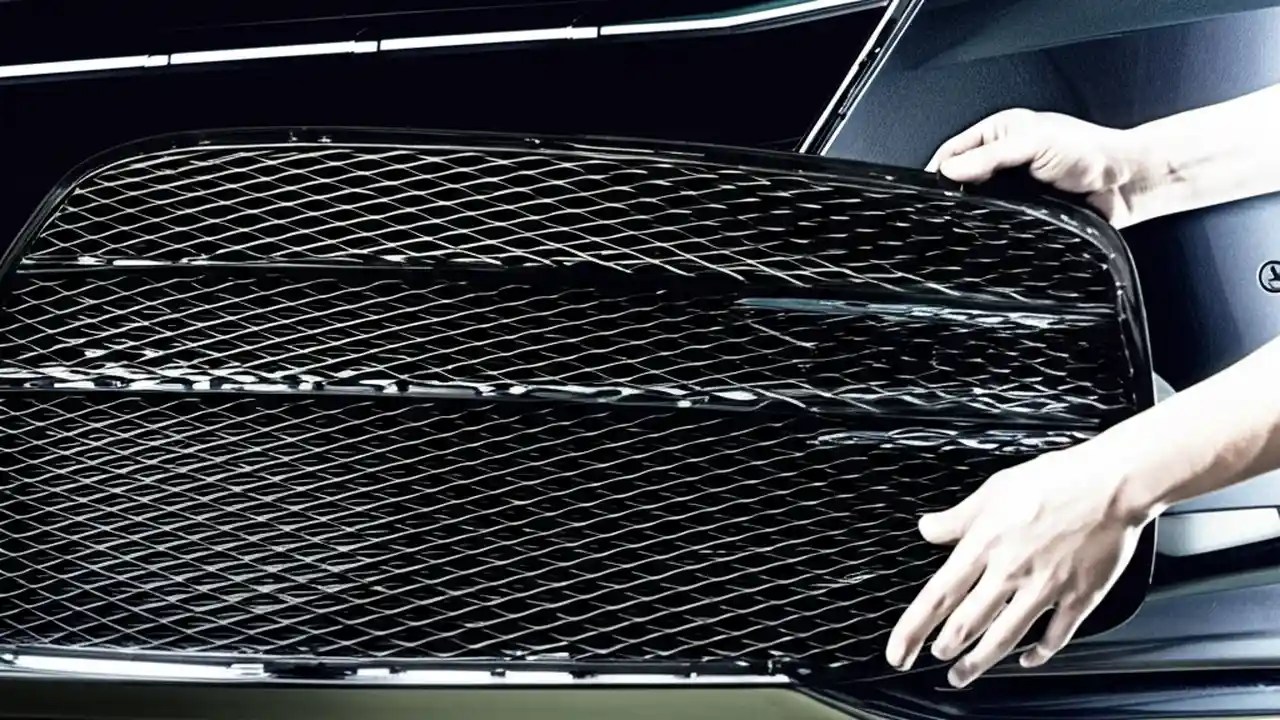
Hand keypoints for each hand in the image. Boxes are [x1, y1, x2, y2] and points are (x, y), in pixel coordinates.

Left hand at [884, 443, 1150, 687]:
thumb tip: (926, 529)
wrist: (1112, 484)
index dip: (913, 629)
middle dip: (945, 648)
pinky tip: (1028, 660)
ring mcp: (1045, 589)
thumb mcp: (992, 490)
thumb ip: (956, 518)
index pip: (937, 597)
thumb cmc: (1055, 481)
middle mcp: (1010, 572)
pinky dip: (1039, 653)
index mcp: (984, 546)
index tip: (898, 651)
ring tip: (962, 674)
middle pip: (967, 624)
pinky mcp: (1079, 597)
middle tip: (933, 658)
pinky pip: (1055, 635)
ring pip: (1004, 637)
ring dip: (979, 662)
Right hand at [926, 109, 1160, 227]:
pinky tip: (989, 230)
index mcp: (1001, 132)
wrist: (1125, 185)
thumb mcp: (1034, 143)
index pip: (954, 150)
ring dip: (975, 210)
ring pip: (979, 201)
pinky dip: (993, 225)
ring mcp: (1013, 187)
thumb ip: (991, 156)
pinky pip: (999, 220)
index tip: (928, 189)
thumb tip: (950, 170)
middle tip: (946, 208)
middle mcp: (1004, 158)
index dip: (939, 168)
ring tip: (966, 220)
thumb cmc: (1091, 153)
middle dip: (954, 192)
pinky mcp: (1025, 211)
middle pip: (962, 177)